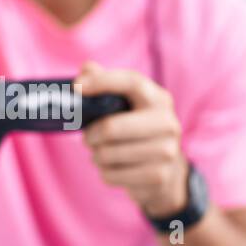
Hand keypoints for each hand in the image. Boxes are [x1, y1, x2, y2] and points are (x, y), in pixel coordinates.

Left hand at [73, 61, 189, 217]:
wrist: (169, 171)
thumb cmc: (139, 131)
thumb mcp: (129, 106)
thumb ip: (108, 84)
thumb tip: (87, 68)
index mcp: (159, 99)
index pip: (131, 82)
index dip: (102, 82)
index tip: (76, 88)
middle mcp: (168, 123)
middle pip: (111, 128)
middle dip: (91, 134)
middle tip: (88, 137)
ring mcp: (167, 151)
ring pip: (107, 154)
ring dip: (97, 155)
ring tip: (103, 153)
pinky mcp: (159, 177)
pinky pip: (112, 175)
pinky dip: (105, 172)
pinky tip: (114, 168)